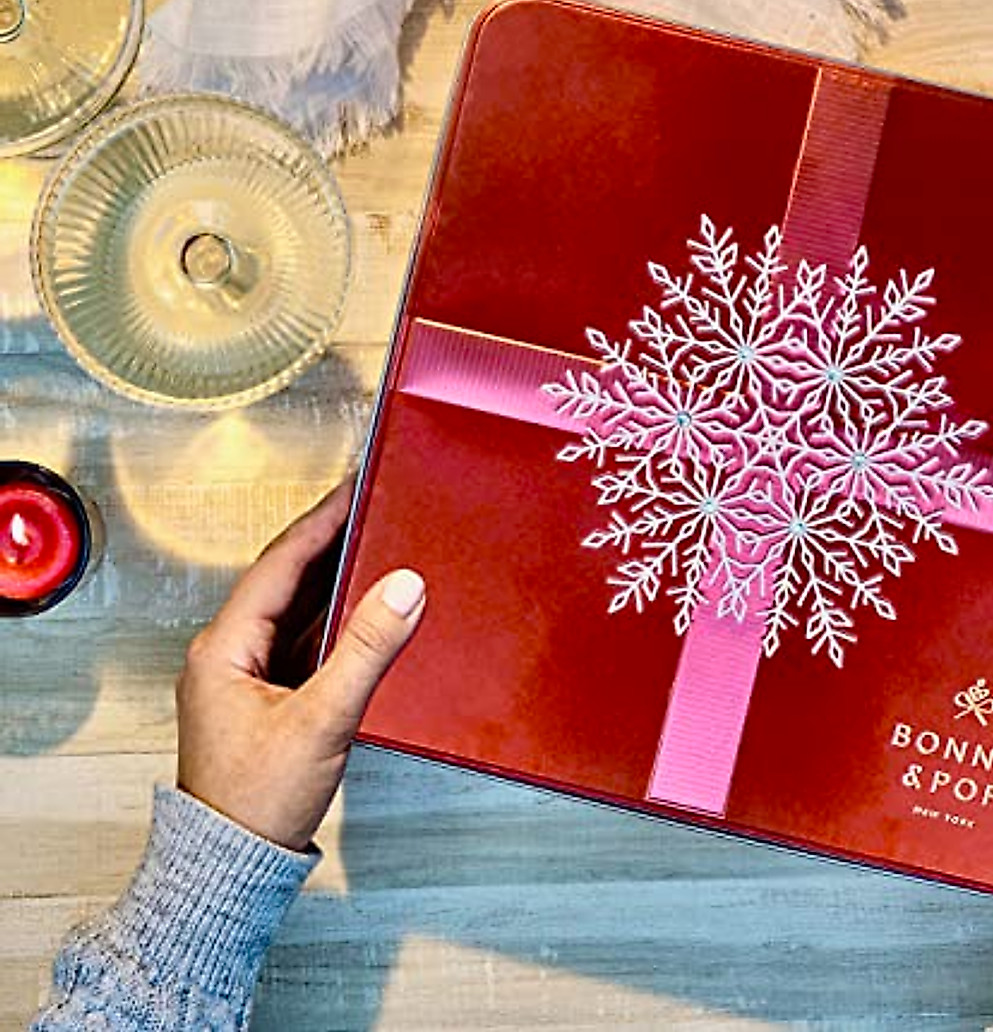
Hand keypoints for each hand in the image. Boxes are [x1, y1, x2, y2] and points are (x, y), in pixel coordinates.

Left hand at [176, 483, 424, 850]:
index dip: (320, 522)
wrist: (231, 867)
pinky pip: (300, 640)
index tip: (352, 489)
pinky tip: (360, 612)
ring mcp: (243, 675)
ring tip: (371, 547)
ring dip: (332, 580)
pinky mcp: (263, 696)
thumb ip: (366, 649)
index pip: (280, 563)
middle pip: (285, 580)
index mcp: (224, 647)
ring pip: (293, 610)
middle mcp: (227, 654)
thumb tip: (402, 588)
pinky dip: (332, 619)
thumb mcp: (321, 718)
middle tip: (367, 507)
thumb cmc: (255, 802)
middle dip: (328, 542)